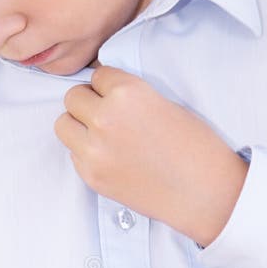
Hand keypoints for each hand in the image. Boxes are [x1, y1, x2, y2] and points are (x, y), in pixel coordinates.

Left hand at [55, 66, 248, 246]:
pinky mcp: (91, 176)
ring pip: (64, 124)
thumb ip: (128, 95)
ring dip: (79, 126)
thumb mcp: (163, 102)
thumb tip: (101, 91)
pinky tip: (112, 158)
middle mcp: (105, 118)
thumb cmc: (194, 146)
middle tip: (110, 116)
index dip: (109, 86)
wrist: (203, 192)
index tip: (120, 98)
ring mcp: (94, 150)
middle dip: (89, 103)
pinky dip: (86, 152)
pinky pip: (73, 153)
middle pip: (73, 97)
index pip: (97, 75)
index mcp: (127, 92)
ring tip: (104, 135)